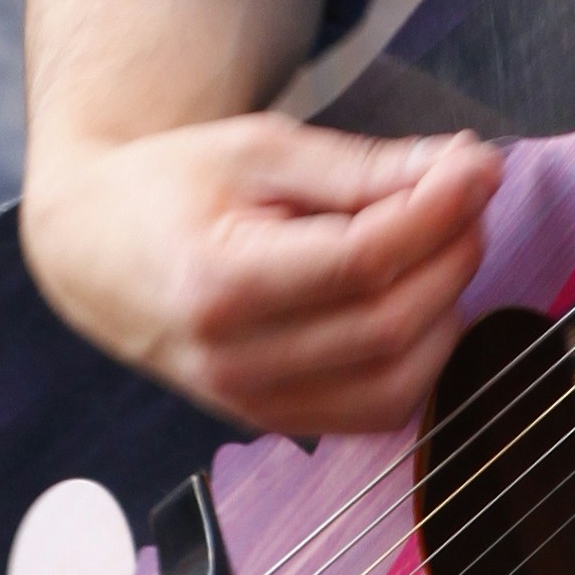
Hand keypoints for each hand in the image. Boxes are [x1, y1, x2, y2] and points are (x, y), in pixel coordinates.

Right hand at [22, 114, 503, 436]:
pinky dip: (419, 359)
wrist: (97, 250)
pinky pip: (378, 412)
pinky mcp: (275, 424)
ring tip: (442, 244)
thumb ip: (362, 168)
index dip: (437, 213)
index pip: (362, 262)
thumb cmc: (172, 187)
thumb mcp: (258, 150)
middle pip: (387, 323)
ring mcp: (254, 406)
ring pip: (396, 383)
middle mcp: (235, 362)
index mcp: (219, 282)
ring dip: (446, 310)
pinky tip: (416, 300)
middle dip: (451, 253)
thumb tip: (468, 167)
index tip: (477, 166)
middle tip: (468, 195)